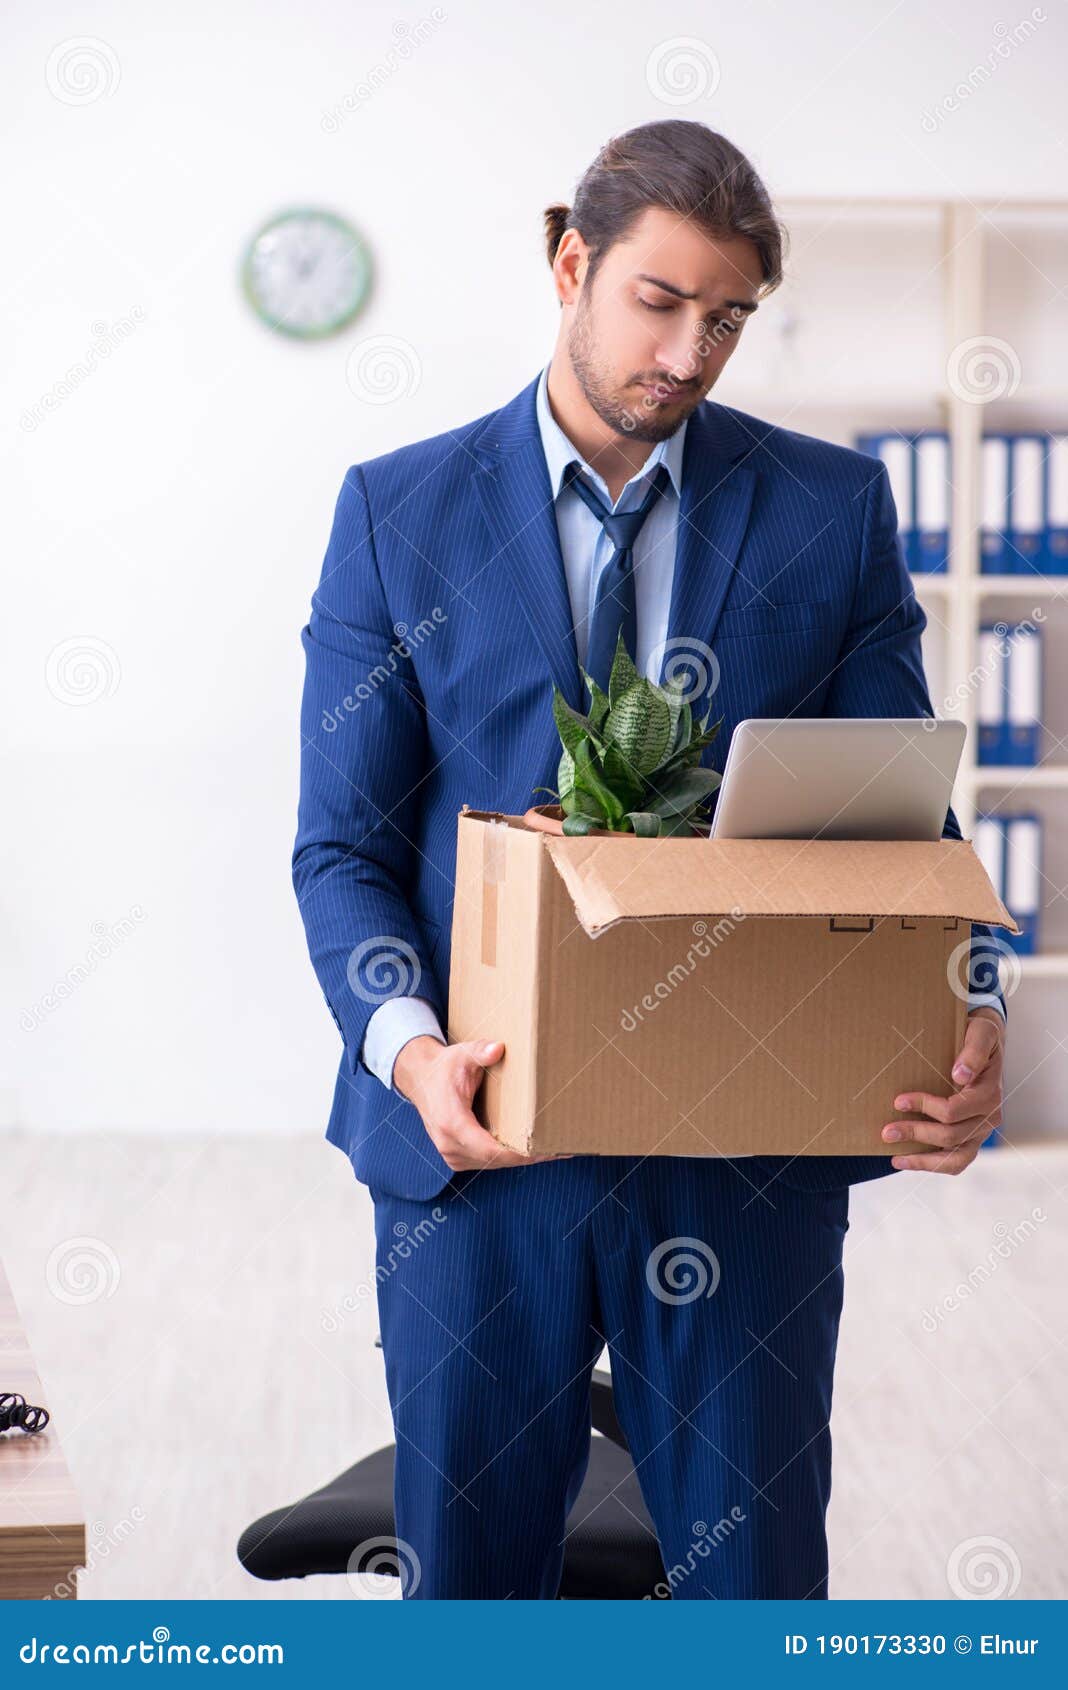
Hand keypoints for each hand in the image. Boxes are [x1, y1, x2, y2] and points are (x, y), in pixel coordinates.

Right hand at [393, 1036, 565, 1172]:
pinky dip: (509, 1157)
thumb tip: (498, 1048)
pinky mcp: (457, 1157)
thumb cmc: (444, 1068)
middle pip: (496, 1160)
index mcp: (451, 1123)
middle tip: (560, 1149)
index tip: (543, 1151)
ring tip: (553, 1150)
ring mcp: (452, 1154)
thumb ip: (479, 1051)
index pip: (489, 1149)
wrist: (422, 1080)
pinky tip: (531, 1149)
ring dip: (521, 1158)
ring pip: (493, 1164)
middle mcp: (450, 1145)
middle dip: (528, 1156)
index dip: (518, 1153)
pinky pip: (487, 1162)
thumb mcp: (461, 1054)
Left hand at [881, 1007, 1004, 1174]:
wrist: (986, 1043)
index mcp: (989, 1094)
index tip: (898, 1101)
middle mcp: (990, 1117)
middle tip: (886, 1131)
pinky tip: (906, 1161)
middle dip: (916, 1133)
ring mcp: (982, 1131)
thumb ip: (973, 1051)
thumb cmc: (979, 1036)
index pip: (954, 1110)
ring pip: (955, 1158)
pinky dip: (932, 1165)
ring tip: (895, 1157)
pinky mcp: (973, 1138)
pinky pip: (956, 1162)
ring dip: (923, 1159)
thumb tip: (960, 1075)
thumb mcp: (981, 1033)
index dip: (925, 1107)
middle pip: (951, 1136)